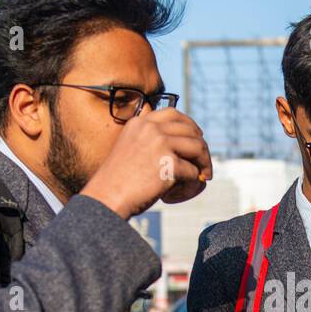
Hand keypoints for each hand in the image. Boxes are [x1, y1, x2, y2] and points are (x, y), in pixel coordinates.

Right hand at [80, 108, 212, 218]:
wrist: (106, 197)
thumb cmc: (118, 180)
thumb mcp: (130, 149)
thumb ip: (150, 140)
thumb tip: (183, 139)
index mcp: (140, 123)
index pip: (174, 114)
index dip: (190, 125)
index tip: (198, 137)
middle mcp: (151, 128)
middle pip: (191, 131)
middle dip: (202, 148)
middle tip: (204, 165)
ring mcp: (160, 143)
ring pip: (198, 148)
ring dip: (204, 164)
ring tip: (201, 177)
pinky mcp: (168, 163)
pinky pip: (192, 172)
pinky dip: (191, 185)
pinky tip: (179, 194)